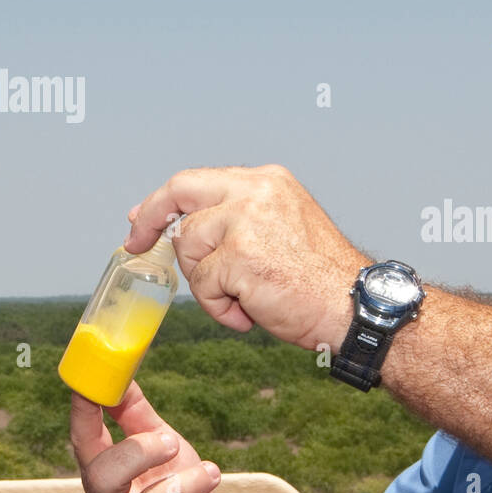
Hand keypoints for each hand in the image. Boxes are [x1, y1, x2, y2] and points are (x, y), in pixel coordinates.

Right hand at [70, 381, 237, 492]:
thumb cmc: (183, 492)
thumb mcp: (164, 451)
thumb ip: (139, 419)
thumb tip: (122, 376)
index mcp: (109, 480)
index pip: (85, 445)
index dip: (83, 415)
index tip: (90, 385)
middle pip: (102, 481)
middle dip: (137, 453)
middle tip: (173, 442)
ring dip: (188, 485)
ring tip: (214, 473)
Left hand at [125, 165, 365, 350]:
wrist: (356, 307)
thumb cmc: (321, 280)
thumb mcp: (280, 229)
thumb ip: (237, 220)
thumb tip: (183, 229)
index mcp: (267, 181)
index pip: (198, 180)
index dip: (163, 201)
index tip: (142, 220)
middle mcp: (256, 191)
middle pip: (180, 194)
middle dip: (150, 219)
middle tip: (135, 244)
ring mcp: (246, 221)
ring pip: (189, 250)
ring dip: (208, 285)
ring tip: (246, 300)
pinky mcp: (239, 256)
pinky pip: (202, 285)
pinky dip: (220, 308)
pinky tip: (253, 312)